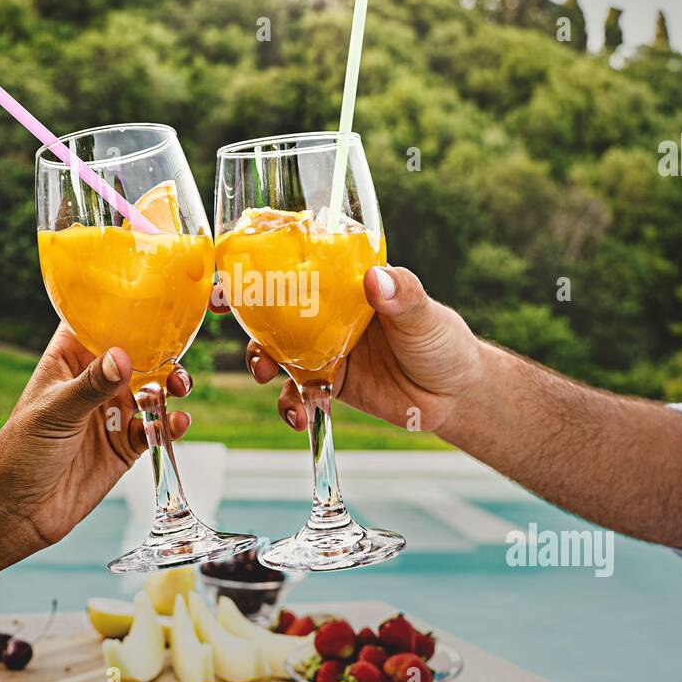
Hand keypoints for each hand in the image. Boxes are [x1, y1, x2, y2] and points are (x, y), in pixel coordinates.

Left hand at [0, 324, 191, 546]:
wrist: (20, 511)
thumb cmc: (20, 454)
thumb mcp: (54, 413)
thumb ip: (90, 386)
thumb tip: (122, 358)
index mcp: (67, 362)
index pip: (96, 323)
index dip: (122, 310)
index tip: (155, 301)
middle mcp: (93, 383)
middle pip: (136, 355)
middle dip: (160, 353)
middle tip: (175, 359)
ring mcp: (111, 413)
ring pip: (152, 390)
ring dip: (170, 387)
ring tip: (179, 389)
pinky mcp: (125, 445)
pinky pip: (156, 428)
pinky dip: (169, 424)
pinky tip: (174, 424)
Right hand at [216, 266, 480, 434]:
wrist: (455, 396)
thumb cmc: (443, 341)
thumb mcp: (426, 316)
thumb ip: (403, 297)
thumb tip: (377, 279)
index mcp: (344, 284)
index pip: (298, 265)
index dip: (260, 264)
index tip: (232, 267)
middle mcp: (326, 314)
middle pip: (272, 309)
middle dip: (245, 314)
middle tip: (226, 316)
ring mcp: (322, 350)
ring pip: (275, 352)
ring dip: (260, 361)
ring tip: (265, 373)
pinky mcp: (327, 385)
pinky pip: (295, 395)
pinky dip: (290, 407)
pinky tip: (302, 416)